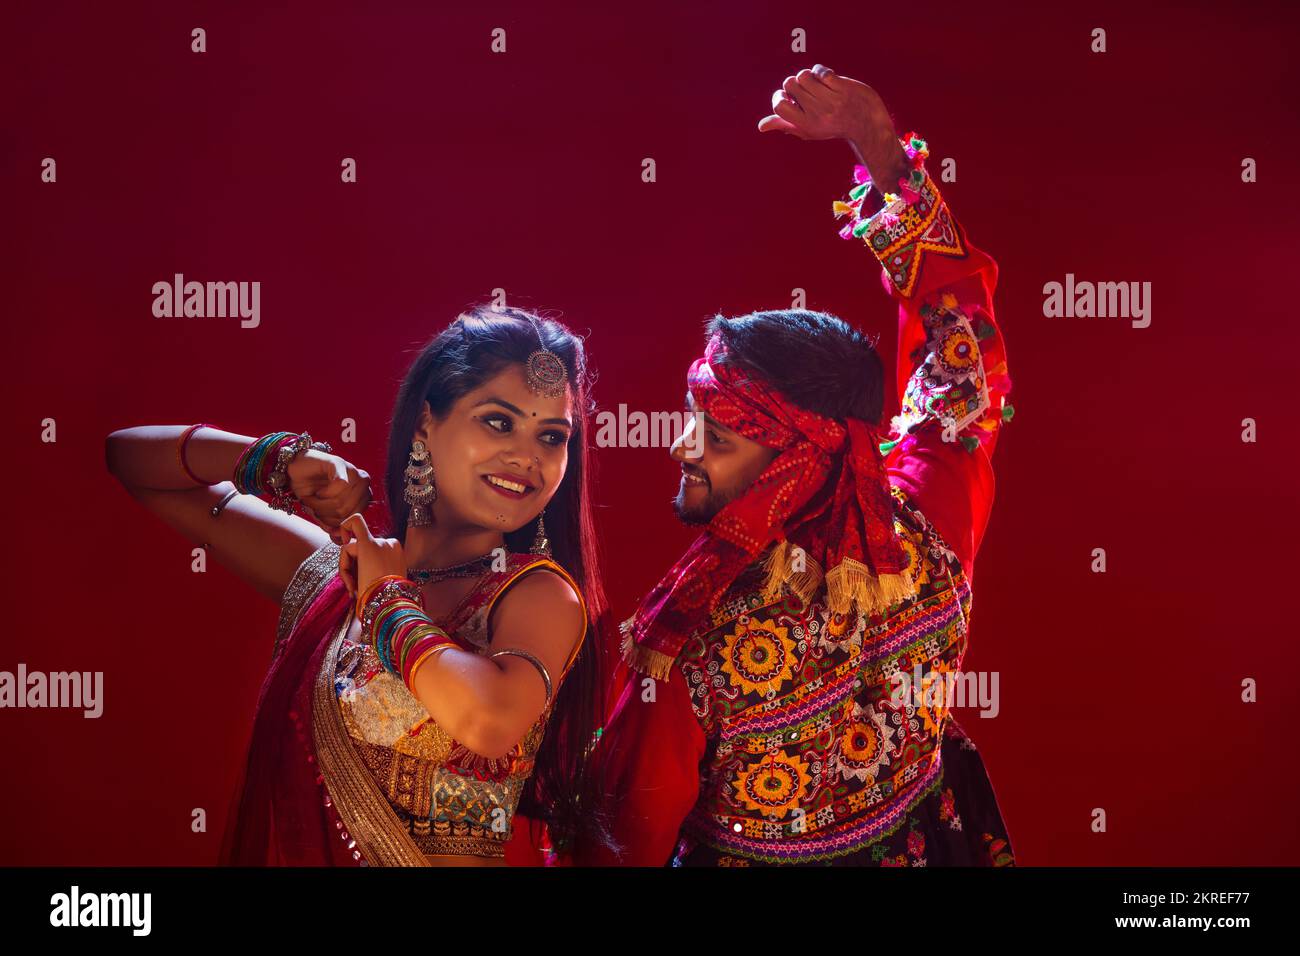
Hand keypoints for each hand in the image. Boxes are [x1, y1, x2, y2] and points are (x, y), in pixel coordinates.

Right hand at [286, 449, 372, 541]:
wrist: (294, 471)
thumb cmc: (311, 491)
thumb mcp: (321, 513)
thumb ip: (332, 526)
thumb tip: (341, 540)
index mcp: (362, 493)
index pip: (357, 517)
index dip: (337, 523)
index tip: (322, 519)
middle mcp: (361, 482)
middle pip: (349, 510)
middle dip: (327, 515)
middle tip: (314, 509)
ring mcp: (351, 470)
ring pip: (343, 500)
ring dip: (322, 506)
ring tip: (312, 501)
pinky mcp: (338, 463)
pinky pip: (340, 485)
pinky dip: (324, 494)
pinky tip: (317, 492)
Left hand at [337, 513, 408, 601]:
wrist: (391, 604)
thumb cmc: (386, 600)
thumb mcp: (382, 584)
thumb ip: (372, 572)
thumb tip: (356, 576)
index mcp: (396, 554)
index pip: (372, 553)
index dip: (361, 566)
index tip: (362, 580)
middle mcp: (390, 545)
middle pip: (359, 550)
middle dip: (352, 569)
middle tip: (353, 591)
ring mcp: (381, 543)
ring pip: (350, 548)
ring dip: (346, 568)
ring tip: (352, 589)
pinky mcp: (367, 544)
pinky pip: (354, 522)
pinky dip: (342, 545)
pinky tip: (345, 569)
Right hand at [758, 65, 907, 186]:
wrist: (868, 125)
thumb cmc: (833, 127)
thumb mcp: (808, 130)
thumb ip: (785, 124)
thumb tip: (761, 126)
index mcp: (806, 125)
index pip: (780, 105)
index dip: (779, 96)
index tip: (787, 96)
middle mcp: (816, 113)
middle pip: (790, 84)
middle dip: (795, 83)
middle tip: (805, 90)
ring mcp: (831, 100)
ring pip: (804, 75)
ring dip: (808, 76)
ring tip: (816, 84)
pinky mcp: (843, 88)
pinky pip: (821, 71)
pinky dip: (821, 71)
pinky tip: (827, 78)